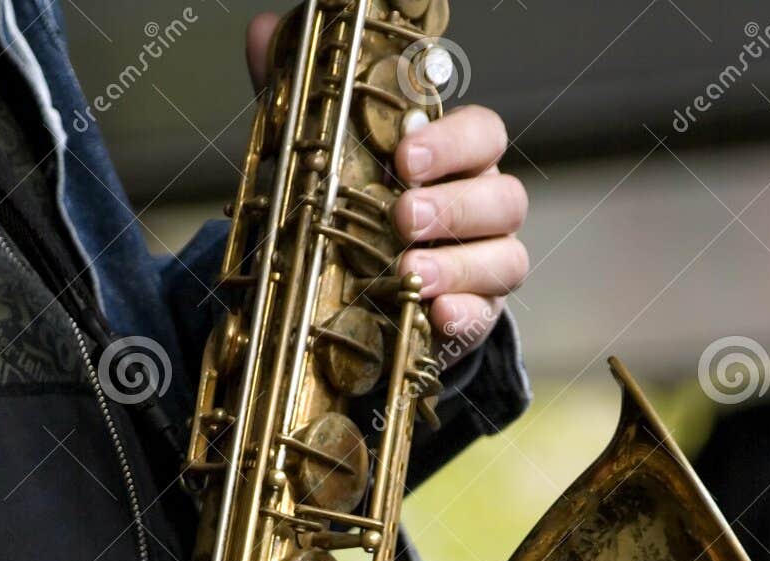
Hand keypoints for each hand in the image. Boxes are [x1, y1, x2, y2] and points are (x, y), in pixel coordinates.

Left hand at [244, 15, 528, 361]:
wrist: (365, 295)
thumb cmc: (361, 212)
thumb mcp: (327, 159)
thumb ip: (306, 103)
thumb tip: (264, 35)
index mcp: (456, 160)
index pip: (482, 134)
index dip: (452, 143)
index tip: (404, 157)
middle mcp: (483, 207)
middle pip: (503, 196)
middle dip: (453, 206)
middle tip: (402, 217)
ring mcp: (487, 264)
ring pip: (505, 257)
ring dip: (458, 265)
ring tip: (410, 272)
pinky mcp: (478, 315)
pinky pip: (486, 315)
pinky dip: (464, 316)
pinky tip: (435, 315)